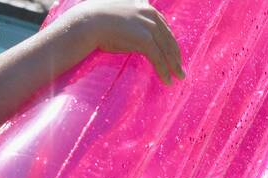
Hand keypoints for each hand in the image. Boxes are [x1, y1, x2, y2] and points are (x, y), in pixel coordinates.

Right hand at [65, 0, 185, 84]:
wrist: (87, 22)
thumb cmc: (95, 21)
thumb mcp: (116, 15)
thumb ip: (127, 19)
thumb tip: (124, 29)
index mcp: (144, 6)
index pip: (163, 25)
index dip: (168, 41)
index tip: (172, 52)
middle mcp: (150, 13)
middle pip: (168, 37)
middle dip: (175, 54)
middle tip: (180, 68)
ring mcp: (148, 26)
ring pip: (166, 49)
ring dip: (174, 65)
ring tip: (178, 77)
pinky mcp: (145, 39)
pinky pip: (158, 58)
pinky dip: (164, 71)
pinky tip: (167, 81)